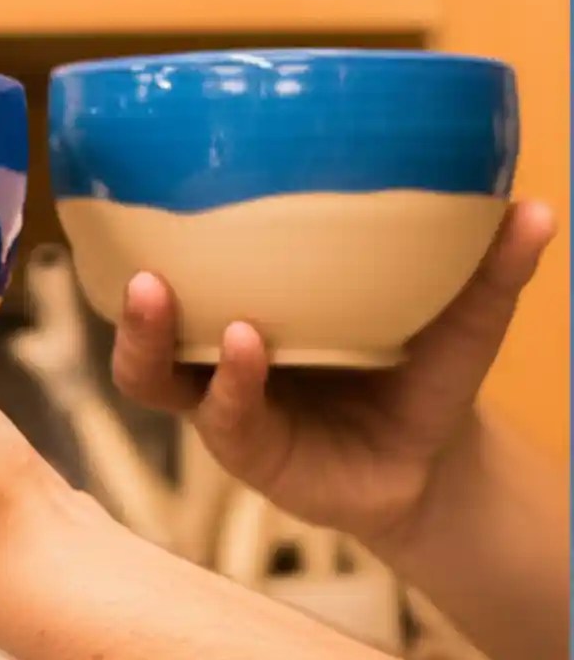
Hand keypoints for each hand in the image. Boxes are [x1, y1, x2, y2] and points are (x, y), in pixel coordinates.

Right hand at [111, 201, 556, 544]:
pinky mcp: (254, 457)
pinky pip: (224, 421)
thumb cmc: (422, 378)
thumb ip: (486, 272)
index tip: (146, 193)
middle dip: (126, 306)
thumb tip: (535, 207)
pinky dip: (231, 384)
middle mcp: (218, 360)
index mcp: (243, 313)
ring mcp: (228, 410)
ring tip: (156, 296)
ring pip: (153, 382)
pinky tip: (246, 347)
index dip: (142, 244)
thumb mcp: (454, 322)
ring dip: (146, 341)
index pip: (172, 279)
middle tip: (139, 265)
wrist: (436, 465)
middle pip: (141, 334)